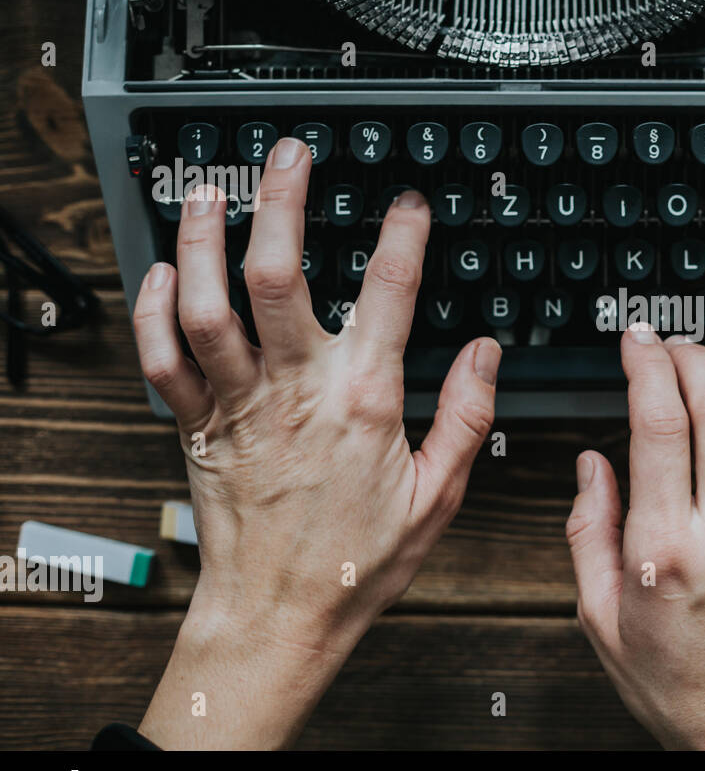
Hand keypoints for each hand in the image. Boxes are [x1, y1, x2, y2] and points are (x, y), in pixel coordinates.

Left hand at [130, 138, 500, 747]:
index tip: (408, 204)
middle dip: (282, 203)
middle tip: (288, 155)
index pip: (389, 294)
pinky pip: (162, 359)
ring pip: (207, 305)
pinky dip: (154, 311)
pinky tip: (163, 272)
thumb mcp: (438, 497)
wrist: (278, 616)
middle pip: (277, 276)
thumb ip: (468, 417)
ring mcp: (239, 405)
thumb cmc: (355, 563)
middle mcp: (295, 391)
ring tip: (212, 191)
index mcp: (363, 402)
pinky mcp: (198, 427)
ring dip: (204, 241)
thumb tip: (485, 354)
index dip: (402, 236)